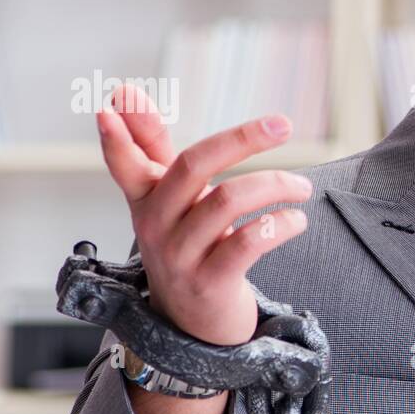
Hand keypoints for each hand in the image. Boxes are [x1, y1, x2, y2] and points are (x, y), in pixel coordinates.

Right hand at [96, 84, 313, 345]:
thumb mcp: (167, 196)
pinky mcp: (210, 282)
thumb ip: (150, 144)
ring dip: (275, 185)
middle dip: (240, 139)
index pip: (125, 162)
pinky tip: (295, 220)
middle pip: (193, 166)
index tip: (111, 105)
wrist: (194, 323)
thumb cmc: (186, 244)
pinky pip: (247, 242)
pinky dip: (279, 225)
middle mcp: (156, 224)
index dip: (118, 136)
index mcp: (145, 198)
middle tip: (282, 124)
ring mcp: (180, 255)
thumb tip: (124, 90)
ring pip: (227, 201)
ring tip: (303, 187)